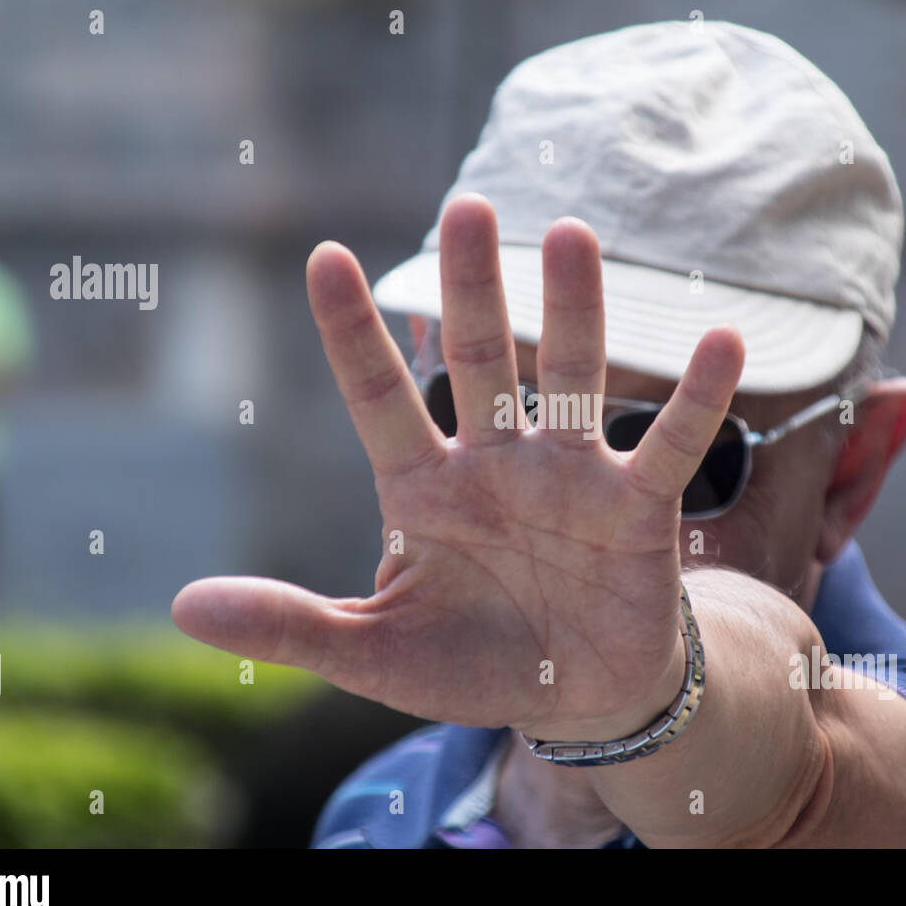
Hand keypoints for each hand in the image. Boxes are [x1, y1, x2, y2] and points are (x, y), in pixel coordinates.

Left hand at [172, 193, 744, 741]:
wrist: (571, 698)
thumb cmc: (470, 665)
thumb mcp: (373, 653)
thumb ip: (291, 625)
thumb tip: (183, 608)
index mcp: (424, 490)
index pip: (380, 397)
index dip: (353, 333)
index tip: (321, 257)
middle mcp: (497, 464)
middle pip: (482, 362)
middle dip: (473, 289)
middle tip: (465, 207)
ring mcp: (571, 479)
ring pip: (573, 381)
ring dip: (574, 312)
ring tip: (570, 234)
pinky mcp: (639, 508)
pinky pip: (672, 445)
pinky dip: (696, 399)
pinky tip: (723, 340)